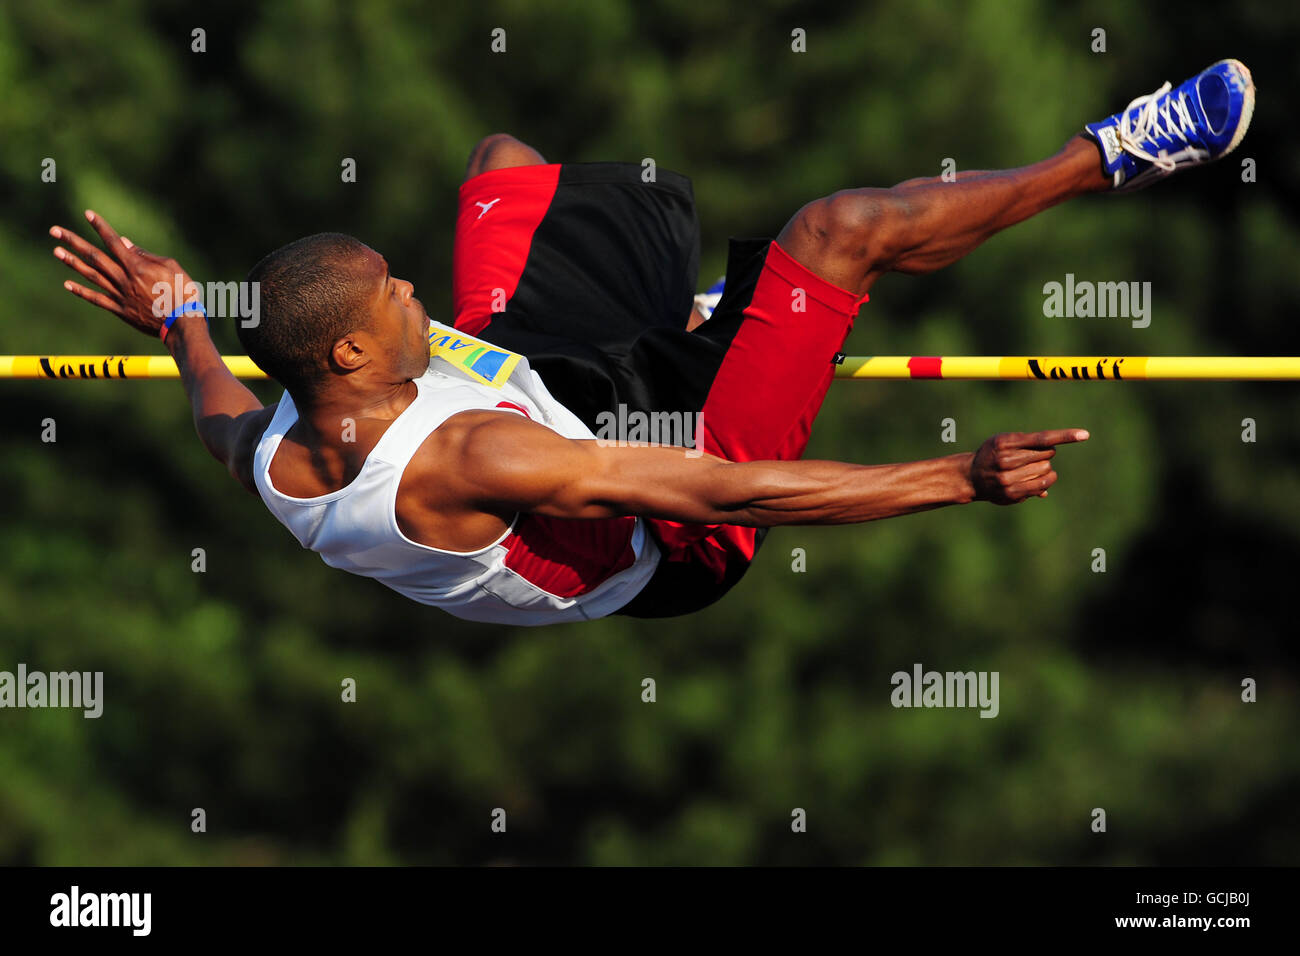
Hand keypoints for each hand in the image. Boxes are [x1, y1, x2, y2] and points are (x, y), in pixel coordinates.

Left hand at [51, 210, 198, 337]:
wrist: (182, 323)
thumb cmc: (182, 292)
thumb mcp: (170, 267)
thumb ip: (145, 255)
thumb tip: (124, 243)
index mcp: (137, 266)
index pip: (114, 242)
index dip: (100, 227)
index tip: (87, 214)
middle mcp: (124, 279)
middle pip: (94, 256)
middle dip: (73, 242)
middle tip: (54, 231)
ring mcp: (120, 295)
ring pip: (91, 276)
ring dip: (72, 262)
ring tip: (56, 251)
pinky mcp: (120, 310)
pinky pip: (97, 299)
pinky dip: (81, 292)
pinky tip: (67, 284)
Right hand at [969, 428, 1088, 504]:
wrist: (971, 476)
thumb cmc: (993, 453)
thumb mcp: (1005, 442)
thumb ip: (1028, 444)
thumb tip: (1050, 454)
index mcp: (1005, 442)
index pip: (1041, 438)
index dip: (1065, 436)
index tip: (1085, 435)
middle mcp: (1006, 460)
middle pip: (1048, 455)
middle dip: (1046, 454)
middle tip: (1034, 456)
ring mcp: (1008, 478)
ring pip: (1046, 470)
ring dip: (1046, 468)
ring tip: (1034, 468)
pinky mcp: (1012, 493)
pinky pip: (1042, 486)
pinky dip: (1047, 481)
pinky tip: (1043, 479)